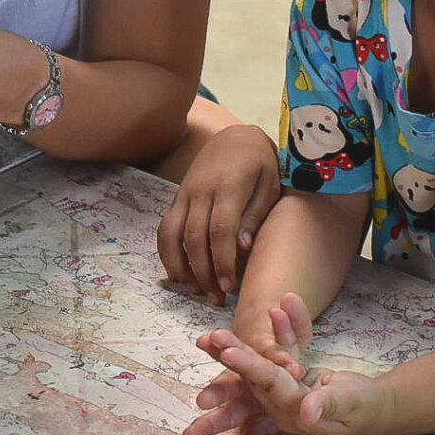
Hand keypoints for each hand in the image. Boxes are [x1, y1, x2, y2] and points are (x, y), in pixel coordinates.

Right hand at [159, 125, 280, 302]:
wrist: (236, 138)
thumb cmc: (260, 164)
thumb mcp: (269, 185)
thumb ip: (255, 215)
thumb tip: (242, 248)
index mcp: (228, 187)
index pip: (220, 230)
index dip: (222, 261)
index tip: (228, 286)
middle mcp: (201, 191)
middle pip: (194, 238)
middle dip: (203, 271)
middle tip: (216, 297)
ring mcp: (185, 195)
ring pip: (172, 235)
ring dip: (180, 266)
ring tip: (195, 290)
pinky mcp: (176, 199)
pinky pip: (165, 229)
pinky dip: (167, 254)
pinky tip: (179, 274)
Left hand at [184, 296, 388, 434]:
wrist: (372, 407)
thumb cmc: (364, 406)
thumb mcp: (349, 404)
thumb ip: (327, 405)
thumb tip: (306, 411)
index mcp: (293, 408)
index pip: (267, 384)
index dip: (249, 367)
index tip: (228, 352)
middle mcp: (282, 399)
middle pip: (254, 373)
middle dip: (234, 352)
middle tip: (212, 335)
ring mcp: (285, 386)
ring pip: (264, 358)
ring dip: (251, 336)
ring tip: (242, 314)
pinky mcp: (292, 374)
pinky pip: (285, 347)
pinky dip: (287, 326)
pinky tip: (287, 302)